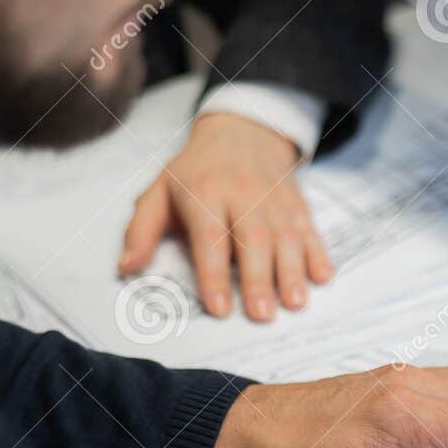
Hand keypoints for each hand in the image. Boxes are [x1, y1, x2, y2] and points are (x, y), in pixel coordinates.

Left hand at [119, 112, 331, 321]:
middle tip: (261, 315)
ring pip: (286, 237)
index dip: (214, 274)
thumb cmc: (196, 171)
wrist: (242, 132)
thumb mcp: (159, 191)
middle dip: (258, 279)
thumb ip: (141, 230)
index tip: (219, 307)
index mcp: (203, 192)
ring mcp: (274, 200)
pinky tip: (321, 277)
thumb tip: (126, 267)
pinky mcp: (297, 205)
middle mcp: (242, 194)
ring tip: (294, 303)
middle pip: (252, 240)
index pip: (210, 237)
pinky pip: (310, 230)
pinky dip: (318, 254)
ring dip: (292, 272)